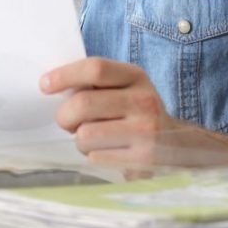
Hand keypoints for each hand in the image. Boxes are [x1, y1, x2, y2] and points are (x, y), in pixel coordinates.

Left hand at [41, 57, 227, 166]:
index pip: (95, 68)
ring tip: (94, 138)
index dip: (64, 74)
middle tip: (66, 121)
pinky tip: (109, 153)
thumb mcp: (127, 90)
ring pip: (85, 135)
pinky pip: (96, 157)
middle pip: (83, 104)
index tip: (44, 84)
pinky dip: (93, 157)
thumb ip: (97, 84)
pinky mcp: (144, 159)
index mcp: (136, 76)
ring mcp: (146, 131)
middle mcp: (145, 100)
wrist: (183, 148)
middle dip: (64, 116)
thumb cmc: (139, 115)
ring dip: (80, 140)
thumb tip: (51, 84)